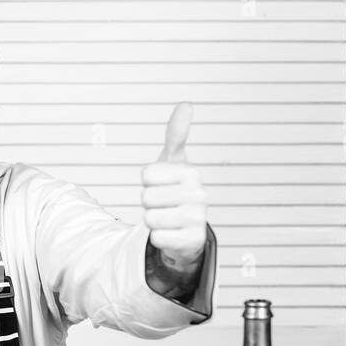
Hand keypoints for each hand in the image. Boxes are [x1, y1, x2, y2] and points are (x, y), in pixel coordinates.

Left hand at [141, 101, 207, 271]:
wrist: (187, 228)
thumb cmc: (175, 190)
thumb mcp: (174, 161)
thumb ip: (176, 134)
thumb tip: (186, 104)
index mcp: (191, 172)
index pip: (146, 174)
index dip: (148, 181)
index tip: (161, 184)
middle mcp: (199, 194)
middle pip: (146, 196)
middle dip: (149, 202)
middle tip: (164, 204)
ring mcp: (198, 219)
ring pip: (149, 218)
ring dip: (152, 220)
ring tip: (167, 218)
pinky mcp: (193, 241)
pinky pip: (156, 238)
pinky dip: (158, 238)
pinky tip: (171, 234)